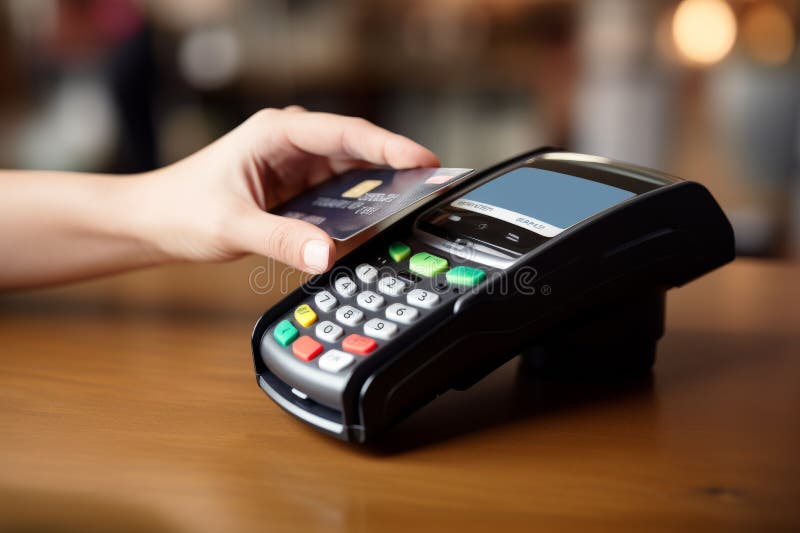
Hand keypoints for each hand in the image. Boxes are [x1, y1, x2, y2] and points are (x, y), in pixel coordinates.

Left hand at [138, 107, 438, 272]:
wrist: (153, 221)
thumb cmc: (181, 209)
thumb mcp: (232, 226)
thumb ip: (282, 240)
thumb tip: (330, 254)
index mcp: (276, 132)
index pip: (345, 133)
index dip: (389, 146)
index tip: (424, 161)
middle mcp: (290, 142)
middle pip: (356, 149)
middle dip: (394, 166)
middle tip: (432, 186)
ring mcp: (295, 164)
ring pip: (351, 171)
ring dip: (378, 186)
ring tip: (413, 205)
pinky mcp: (295, 187)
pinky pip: (338, 192)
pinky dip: (358, 204)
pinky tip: (375, 220)